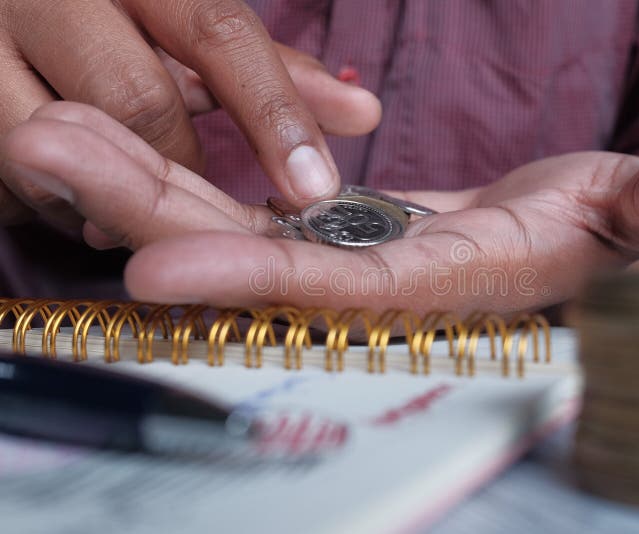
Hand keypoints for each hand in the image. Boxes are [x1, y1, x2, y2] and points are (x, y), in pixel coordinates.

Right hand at [0, 0, 380, 226]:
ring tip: (119, 200)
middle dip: (176, 167)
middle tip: (193, 197)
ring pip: (53, 146)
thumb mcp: (187, 30)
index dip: (273, 114)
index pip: (218, 33)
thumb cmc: (114, 19)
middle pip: (135, 101)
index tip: (315, 188)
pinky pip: (3, 178)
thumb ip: (272, 72)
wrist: (6, 2)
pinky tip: (66, 190)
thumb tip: (362, 114)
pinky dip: (45, 201)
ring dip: (101, 195)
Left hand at [0, 102, 638, 315]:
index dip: (255, 269)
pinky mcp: (334, 225)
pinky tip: (119, 139)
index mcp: (445, 275)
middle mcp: (378, 271)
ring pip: (231, 216)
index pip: (342, 281)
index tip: (157, 259)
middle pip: (253, 246)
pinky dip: (179, 174)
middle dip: (154, 208)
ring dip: (142, 179)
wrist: (570, 237)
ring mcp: (347, 247)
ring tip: (52, 133)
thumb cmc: (605, 232)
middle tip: (49, 153)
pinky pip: (243, 201)